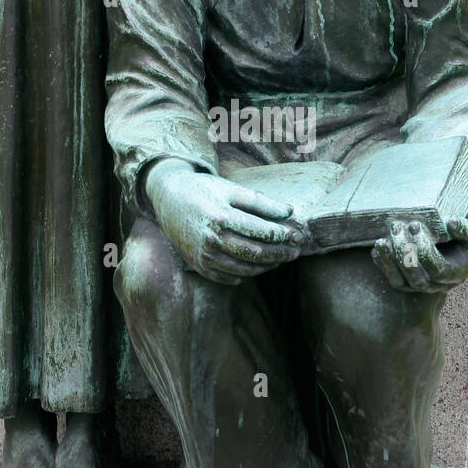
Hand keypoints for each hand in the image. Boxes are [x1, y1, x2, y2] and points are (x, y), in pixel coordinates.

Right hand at [144, 159, 308, 284]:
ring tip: (282, 258)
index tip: (299, 235)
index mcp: (222, 218)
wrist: (168, 199)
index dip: (284, 235)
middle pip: (257, 254)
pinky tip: (260, 265)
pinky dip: (249, 273)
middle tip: (297, 251)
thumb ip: (261, 202)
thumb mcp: (231, 189)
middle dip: (281, 254)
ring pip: (246, 269)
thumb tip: (289, 212)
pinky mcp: (200, 267)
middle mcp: (212, 241)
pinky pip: (231, 278)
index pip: (263, 233)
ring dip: (268, 266)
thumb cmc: (203, 190)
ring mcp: (205, 257)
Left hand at [372, 215, 467, 292]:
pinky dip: (382, 264)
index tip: (415, 226)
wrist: (463, 248)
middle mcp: (436, 285)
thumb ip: (466, 229)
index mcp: (455, 275)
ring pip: (400, 282)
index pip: (437, 269)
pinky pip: (392, 277)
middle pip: (417, 278)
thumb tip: (450, 222)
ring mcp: (420, 285)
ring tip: (382, 240)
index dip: (424, 249)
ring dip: (389, 262)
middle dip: (404, 252)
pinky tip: (377, 248)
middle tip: (397, 227)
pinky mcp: (407, 281)